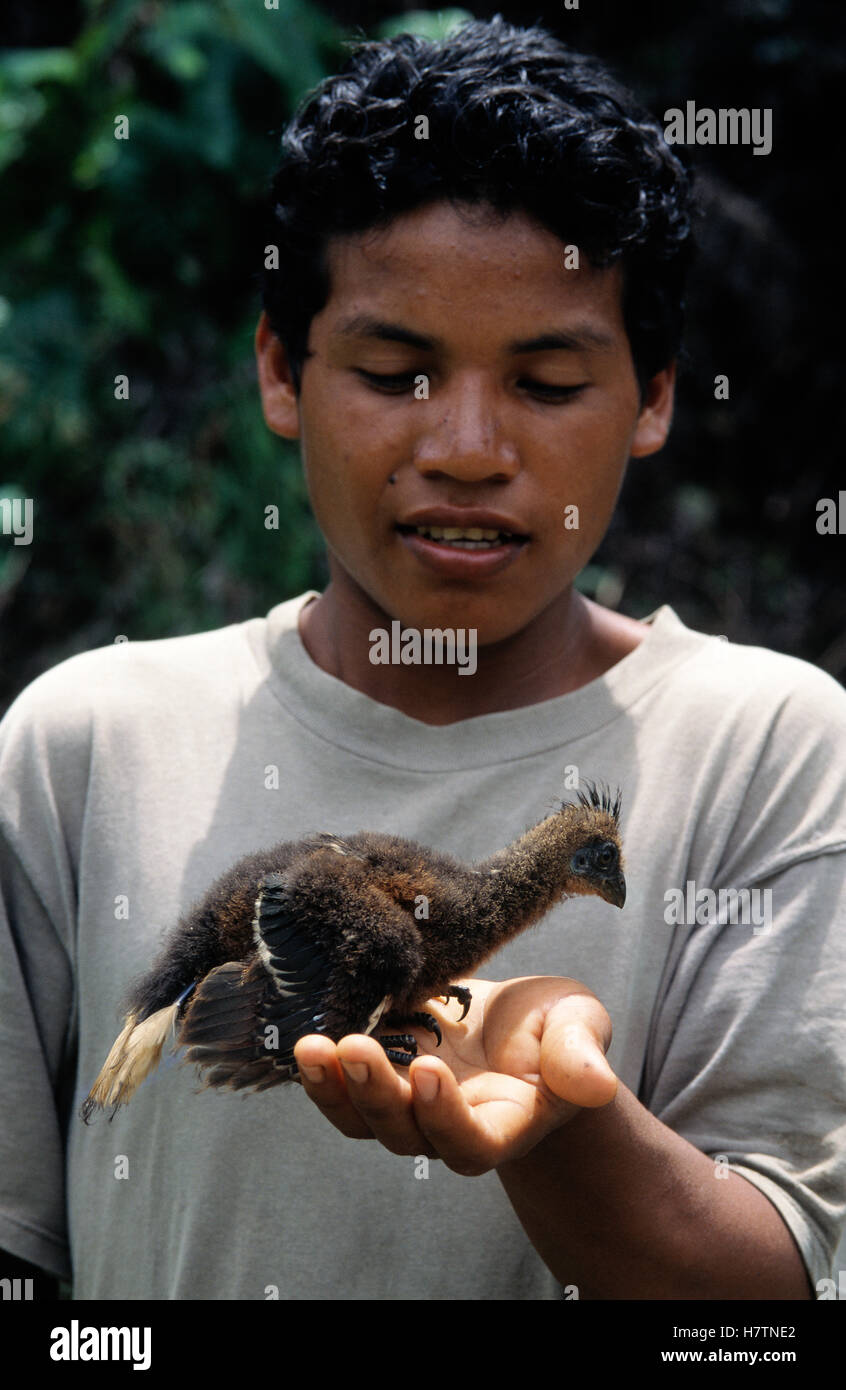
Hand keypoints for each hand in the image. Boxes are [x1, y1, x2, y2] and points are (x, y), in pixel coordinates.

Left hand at [293, 976, 616, 1175]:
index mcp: (507, 1122)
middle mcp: (451, 1125)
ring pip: (364, 1118)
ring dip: (334, 1087)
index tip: (430, 1070)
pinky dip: (321, 1070)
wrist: (517, 1024)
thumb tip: (596, 1084)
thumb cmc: (555, 1027)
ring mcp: (409, 1106)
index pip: (471, 1144)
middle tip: (356, 1046)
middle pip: (406, 1134)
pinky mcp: (381, 1075)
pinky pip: (342, 1089)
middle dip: (378, 1094)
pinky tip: (305, 1041)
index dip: (446, 1118)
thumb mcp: (579, 1024)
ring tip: (313, 1046)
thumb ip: (580, 1055)